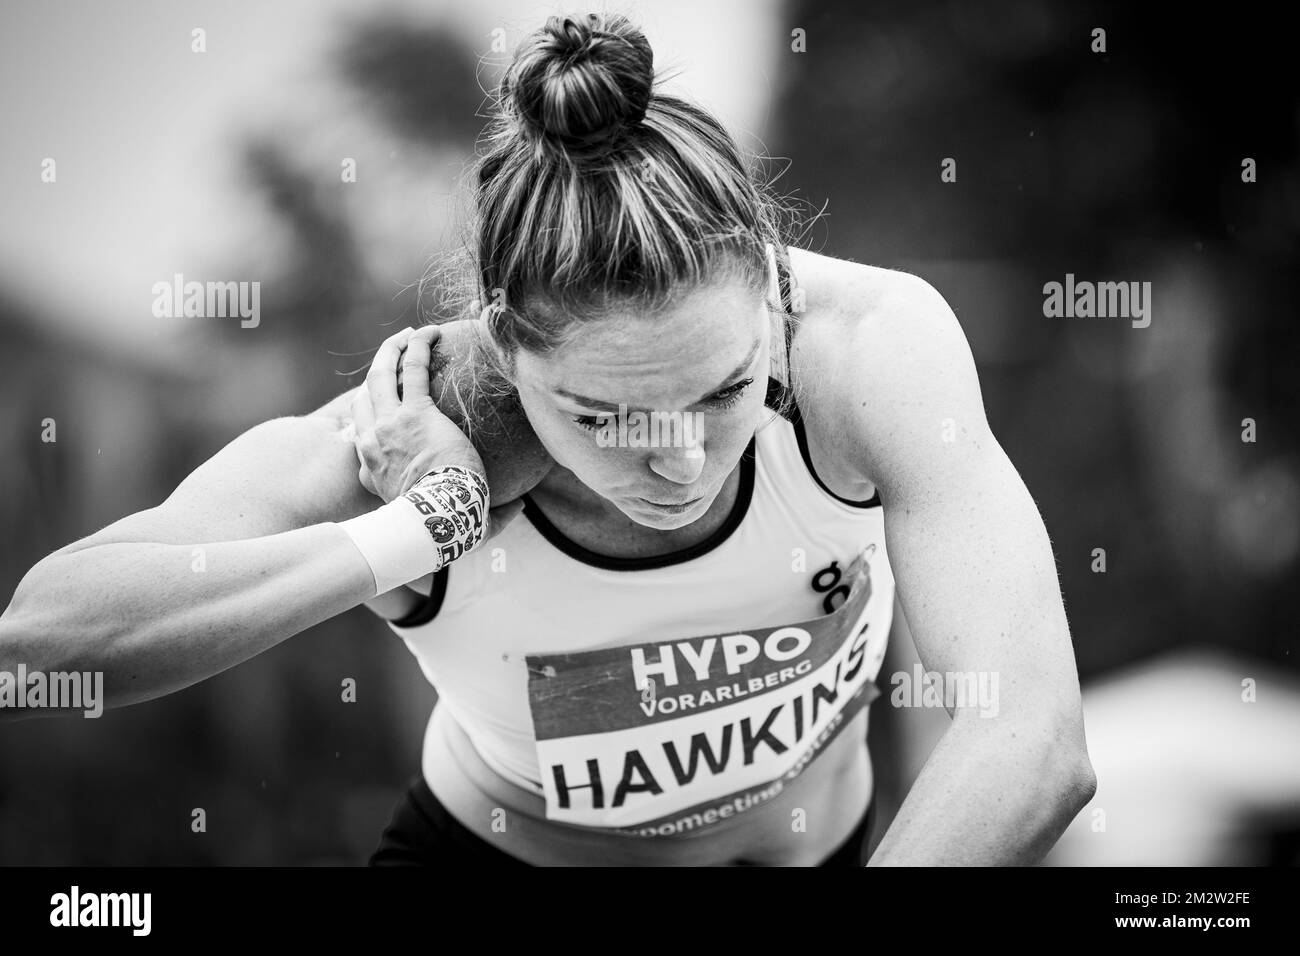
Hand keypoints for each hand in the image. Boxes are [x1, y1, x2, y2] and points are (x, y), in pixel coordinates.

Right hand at [350, 325, 523, 539]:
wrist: (438, 520)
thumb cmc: (447, 528)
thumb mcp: (457, 523)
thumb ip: (491, 513)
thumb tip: (522, 507)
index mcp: (372, 469)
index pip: (361, 435)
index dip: (368, 418)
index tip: (384, 410)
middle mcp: (373, 443)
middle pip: (364, 398)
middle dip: (376, 374)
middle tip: (391, 358)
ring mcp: (389, 425)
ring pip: (379, 376)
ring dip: (390, 351)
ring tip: (407, 336)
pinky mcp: (413, 412)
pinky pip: (411, 368)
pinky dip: (416, 347)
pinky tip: (431, 332)